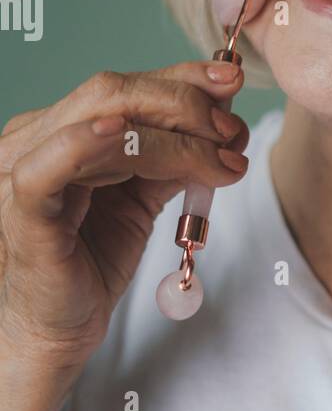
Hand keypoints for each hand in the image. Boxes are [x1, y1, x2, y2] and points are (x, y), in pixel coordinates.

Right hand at [0, 62, 249, 370]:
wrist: (52, 331)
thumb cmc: (89, 266)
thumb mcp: (141, 201)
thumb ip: (171, 162)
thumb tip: (225, 127)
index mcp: (59, 128)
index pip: (124, 86)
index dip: (181, 78)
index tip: (231, 81)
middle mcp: (35, 138)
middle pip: (113, 92)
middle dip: (185, 104)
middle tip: (230, 129)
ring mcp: (20, 169)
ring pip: (100, 123)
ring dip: (173, 137)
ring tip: (220, 159)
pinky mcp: (22, 211)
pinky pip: (48, 167)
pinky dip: (87, 143)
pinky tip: (122, 134)